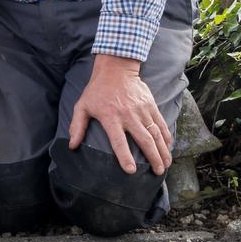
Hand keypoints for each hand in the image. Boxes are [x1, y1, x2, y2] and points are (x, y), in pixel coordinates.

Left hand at [68, 54, 172, 174]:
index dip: (125, 156)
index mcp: (111, 117)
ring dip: (162, 151)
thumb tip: (71, 145)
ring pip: (156, 134)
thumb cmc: (97, 90)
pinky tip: (168, 147)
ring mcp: (142, 110)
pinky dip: (166, 136)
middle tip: (157, 172)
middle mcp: (128, 115)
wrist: (116, 69)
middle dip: (153, 158)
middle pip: (144, 140)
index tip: (132, 171)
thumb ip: (77, 126)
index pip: (118, 141)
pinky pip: (161, 123)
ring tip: (165, 165)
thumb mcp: (82, 106)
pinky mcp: (151, 105)